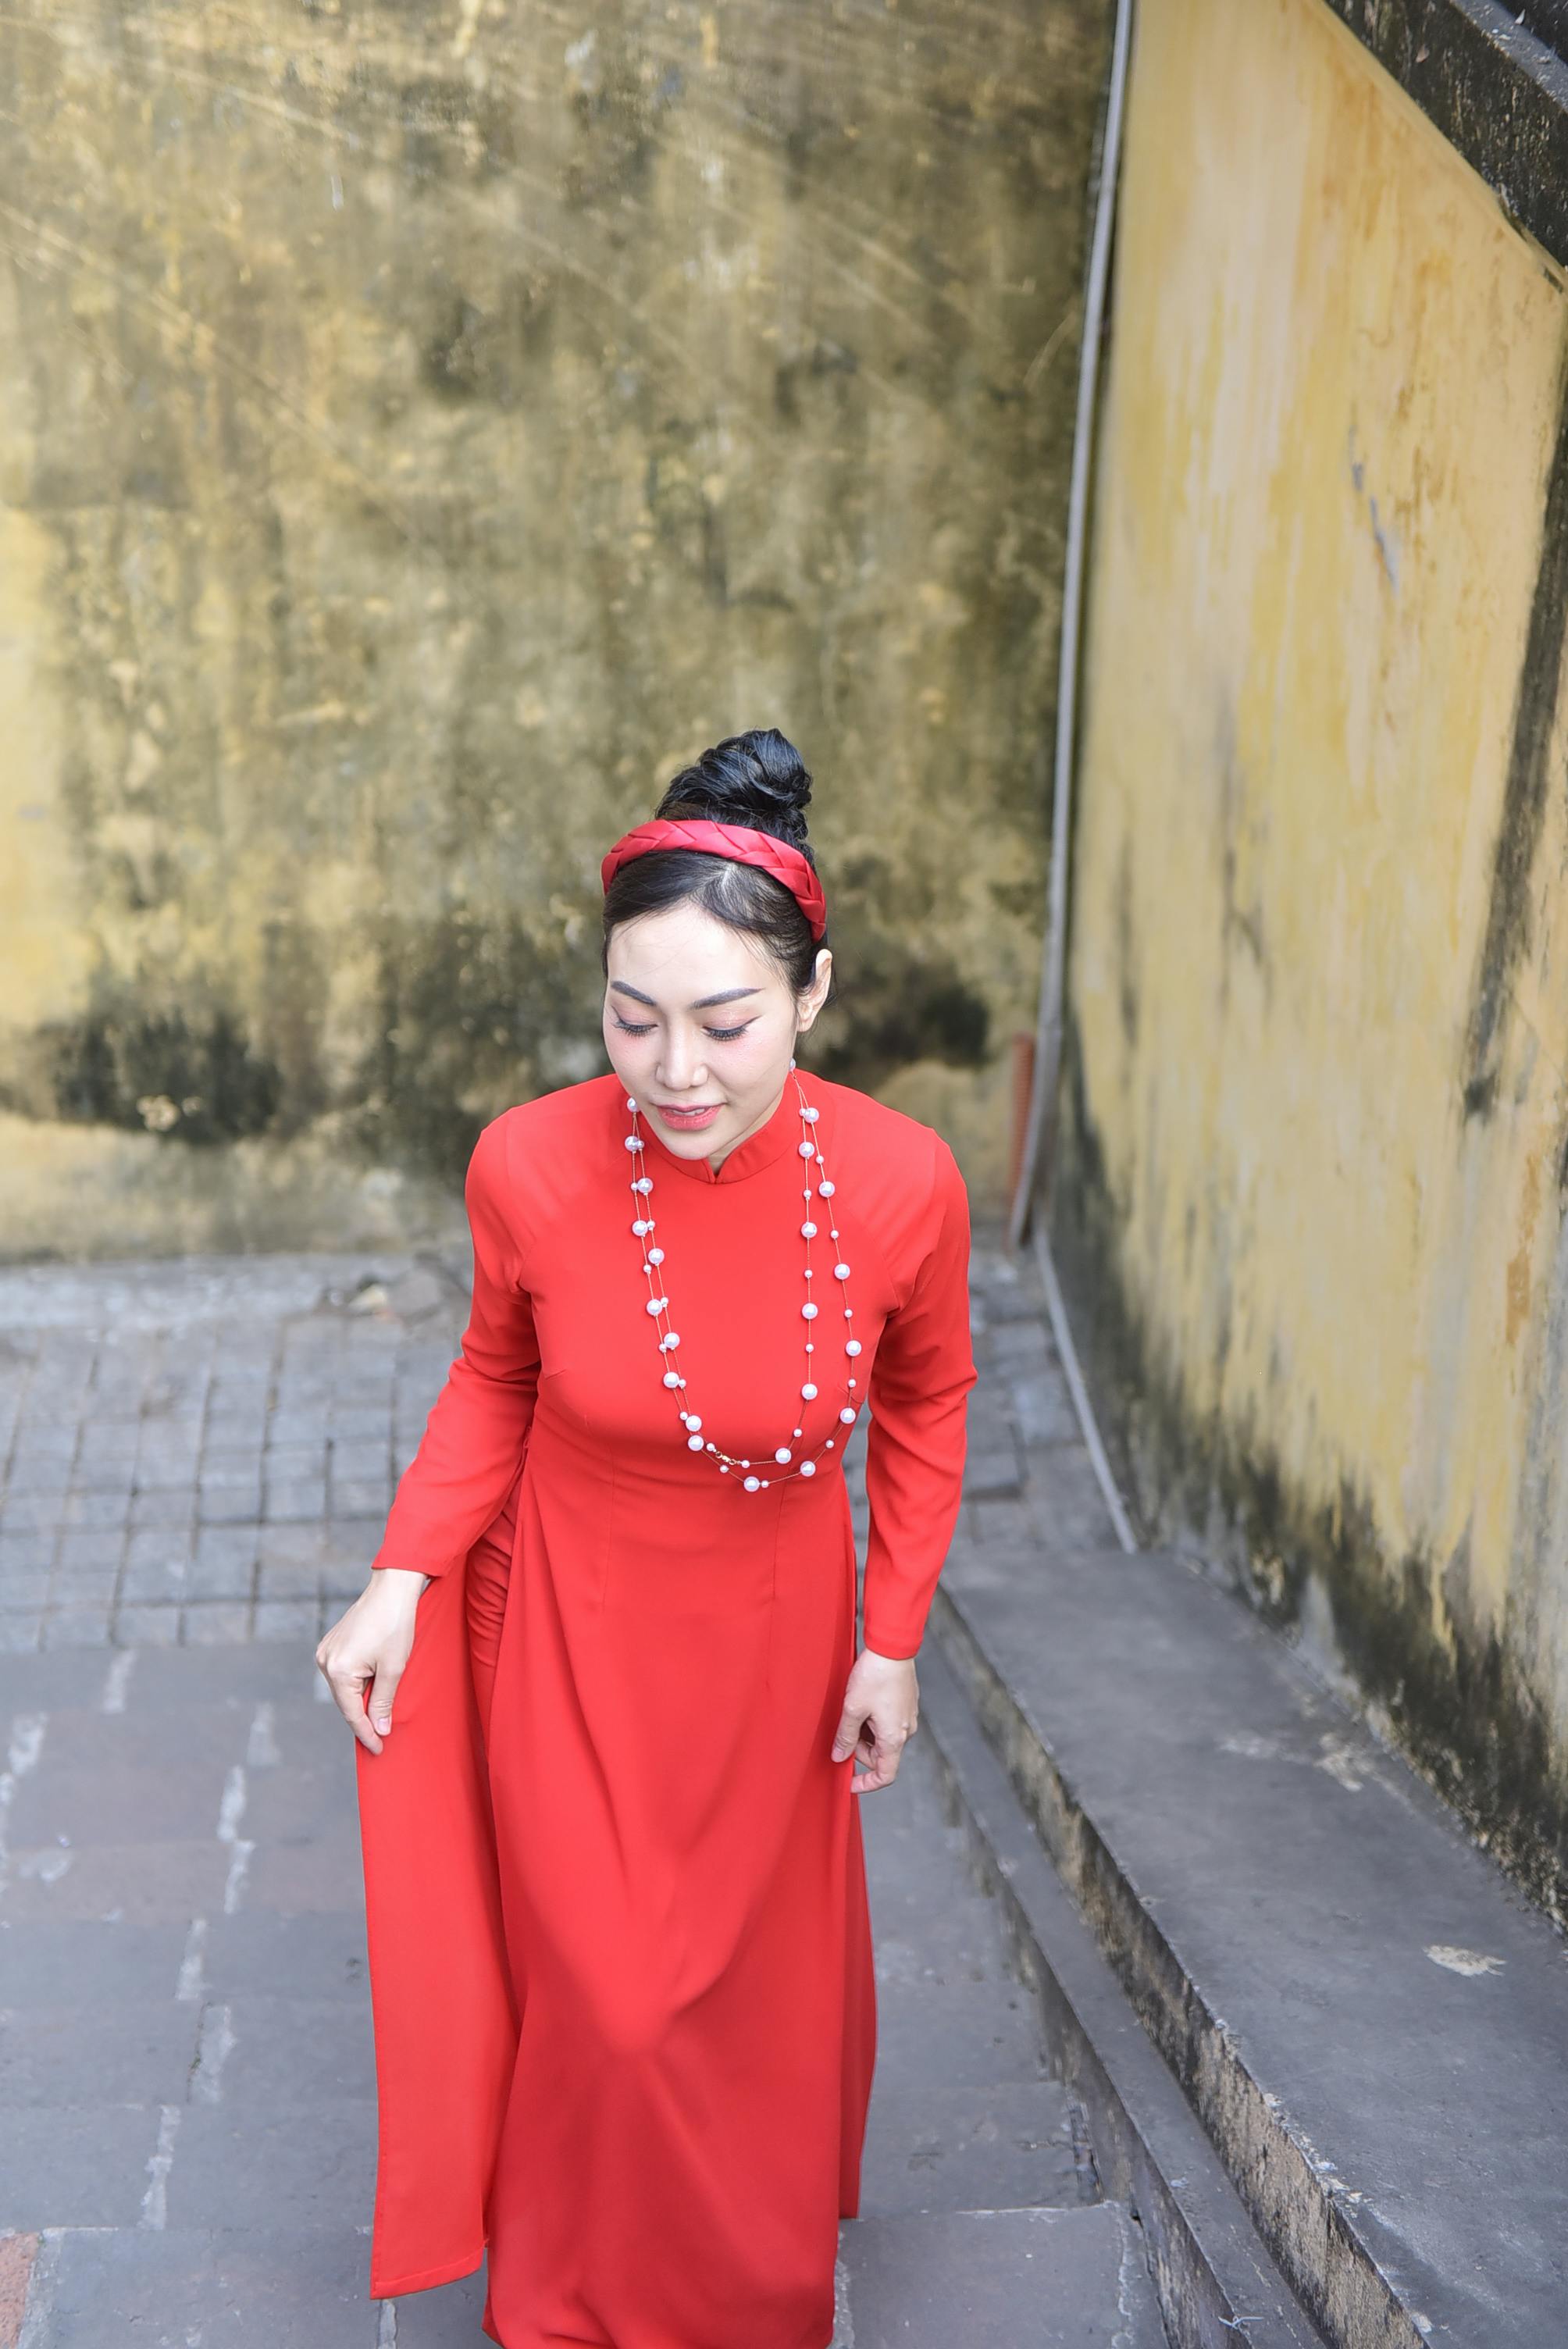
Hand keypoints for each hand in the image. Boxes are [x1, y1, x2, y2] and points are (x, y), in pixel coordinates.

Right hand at [315, 1568, 428, 1755]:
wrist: (391, 1589)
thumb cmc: (395, 1625)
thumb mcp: (393, 1669)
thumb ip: (384, 1702)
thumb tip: (380, 1729)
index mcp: (338, 1670)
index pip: (352, 1714)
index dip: (366, 1734)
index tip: (378, 1750)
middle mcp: (325, 1661)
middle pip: (346, 1702)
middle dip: (363, 1719)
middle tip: (380, 1738)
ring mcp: (326, 1651)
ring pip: (345, 1688)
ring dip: (361, 1700)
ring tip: (379, 1714)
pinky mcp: (331, 1644)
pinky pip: (343, 1673)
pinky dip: (357, 1684)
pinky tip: (372, 1689)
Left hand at [831, 1646, 918, 1793]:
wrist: (892, 1648)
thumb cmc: (874, 1676)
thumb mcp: (852, 1709)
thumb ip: (846, 1737)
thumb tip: (839, 1757)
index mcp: (894, 1738)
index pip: (885, 1775)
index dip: (867, 1784)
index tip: (849, 1783)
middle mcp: (905, 1731)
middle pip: (881, 1755)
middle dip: (860, 1749)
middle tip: (843, 1730)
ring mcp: (908, 1717)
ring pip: (883, 1738)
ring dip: (865, 1733)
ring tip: (852, 1710)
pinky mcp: (906, 1705)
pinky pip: (887, 1723)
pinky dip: (872, 1721)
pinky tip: (862, 1703)